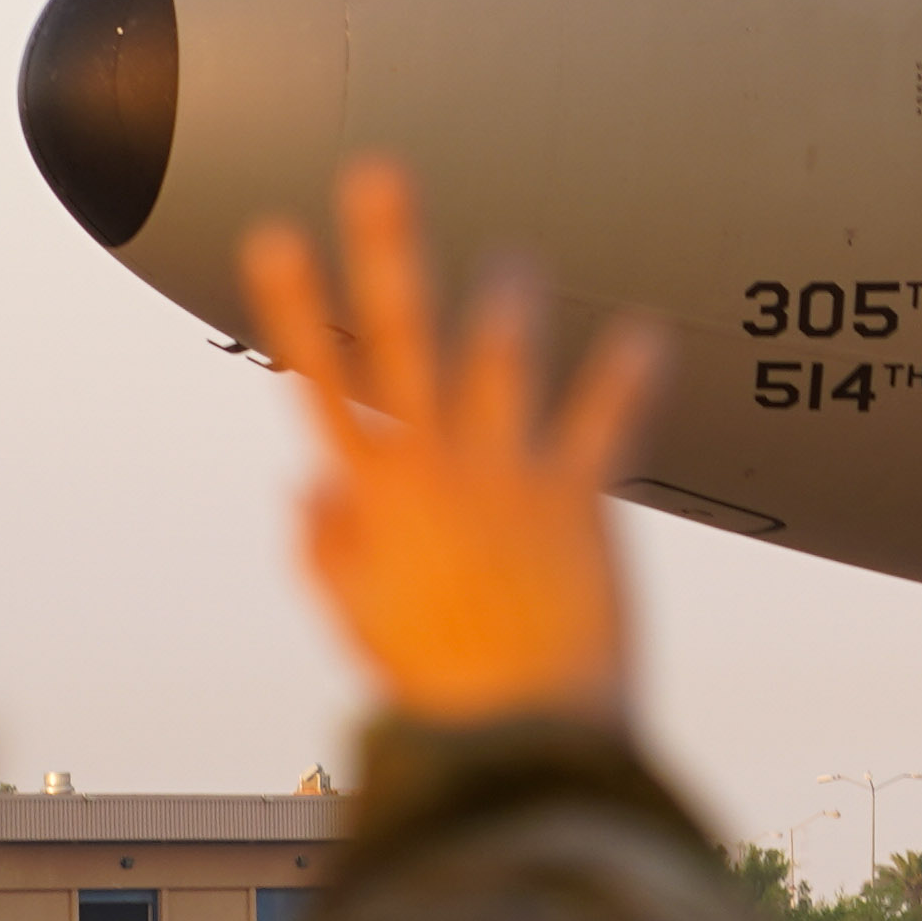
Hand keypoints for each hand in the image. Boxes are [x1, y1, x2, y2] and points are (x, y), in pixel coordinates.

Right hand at [235, 156, 654, 729]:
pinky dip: (624, 378)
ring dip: (503, 302)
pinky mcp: (571, 503)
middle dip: (383, 252)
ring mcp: (498, 482)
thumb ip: (324, 551)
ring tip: (513, 260)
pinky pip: (601, 424)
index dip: (293, 308)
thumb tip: (300, 482)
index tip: (274, 234)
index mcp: (372, 502)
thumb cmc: (443, 691)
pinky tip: (646, 334)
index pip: (320, 386)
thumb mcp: (361, 624)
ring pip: (495, 362)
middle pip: (397, 342)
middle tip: (377, 172)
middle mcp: (429, 475)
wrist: (520, 748)